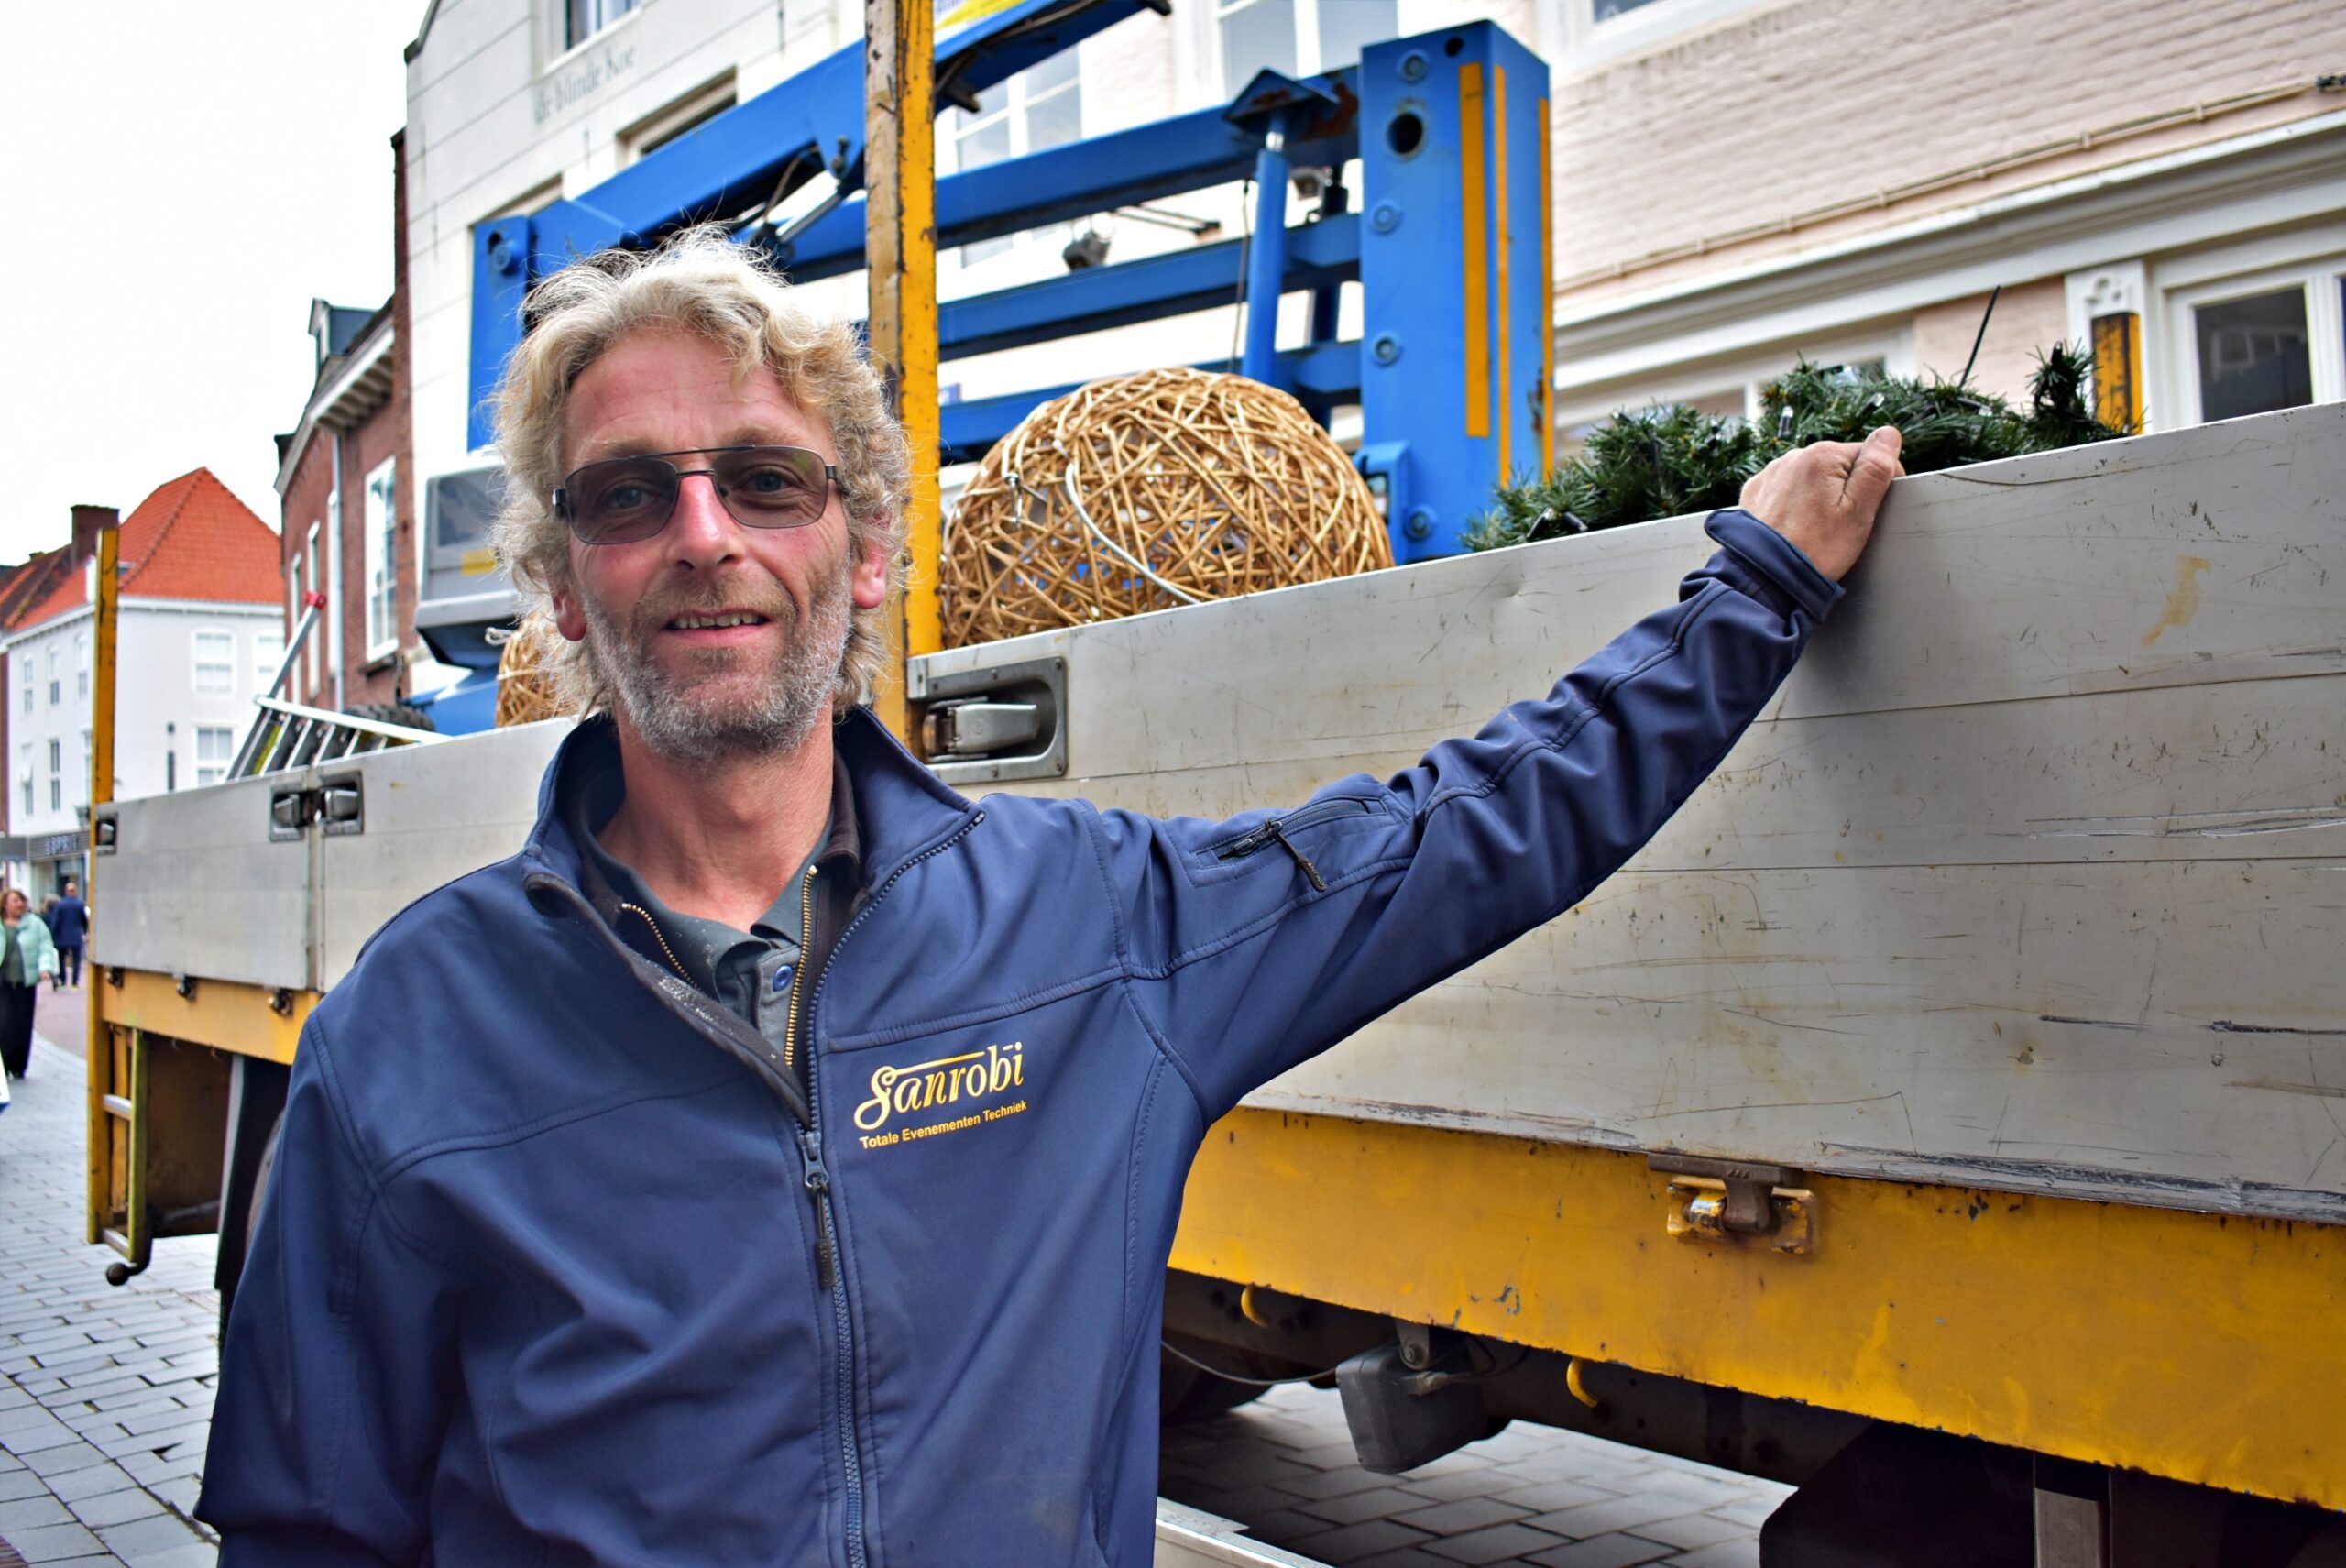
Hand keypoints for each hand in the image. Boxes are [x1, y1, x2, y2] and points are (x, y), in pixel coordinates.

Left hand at [1737, 426, 1902, 580]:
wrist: (1764, 577)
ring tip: (1817, 530)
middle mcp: (1792, 457)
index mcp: (1823, 456)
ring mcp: (1770, 474)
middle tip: (1841, 526)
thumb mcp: (1859, 512)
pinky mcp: (1755, 492)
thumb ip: (1876, 468)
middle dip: (1846, 492)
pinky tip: (1796, 528)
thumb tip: (1888, 434)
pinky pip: (1786, 491)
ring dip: (1820, 497)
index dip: (1879, 484)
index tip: (1871, 511)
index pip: (1869, 455)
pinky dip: (1794, 505)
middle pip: (1839, 467)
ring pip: (1812, 479)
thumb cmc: (1814, 551)